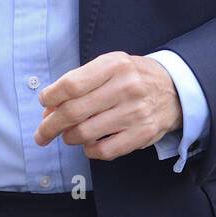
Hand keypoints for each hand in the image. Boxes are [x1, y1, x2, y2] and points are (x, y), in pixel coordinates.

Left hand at [34, 51, 182, 161]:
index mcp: (114, 65)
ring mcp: (135, 112)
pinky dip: (90, 150)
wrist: (174, 88)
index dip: (51, 98)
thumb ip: (79, 83)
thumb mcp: (109, 66)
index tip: (44, 104)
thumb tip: (48, 109)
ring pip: (86, 133)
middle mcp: (126, 87)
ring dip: (69, 138)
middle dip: (50, 126)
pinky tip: (89, 144)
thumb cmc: (132, 77)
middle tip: (41, 134)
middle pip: (74, 112)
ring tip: (68, 135)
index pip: (71, 85)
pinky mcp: (142, 134)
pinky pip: (105, 151)